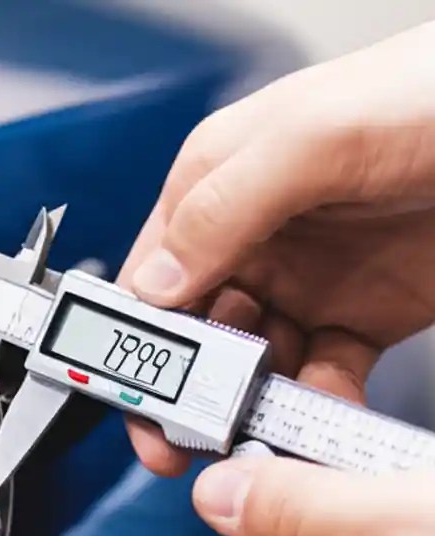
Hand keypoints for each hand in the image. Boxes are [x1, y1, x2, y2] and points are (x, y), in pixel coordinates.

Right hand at [117, 21, 434, 475]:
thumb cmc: (427, 94)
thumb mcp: (311, 137)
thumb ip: (223, 207)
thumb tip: (153, 284)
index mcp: (217, 185)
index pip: (149, 275)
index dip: (134, 338)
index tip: (135, 394)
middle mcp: (251, 237)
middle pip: (192, 331)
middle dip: (184, 387)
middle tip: (184, 438)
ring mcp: (306, 279)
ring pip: (251, 364)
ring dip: (249, 403)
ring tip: (259, 430)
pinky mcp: (362, 312)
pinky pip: (323, 374)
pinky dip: (318, 404)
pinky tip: (324, 409)